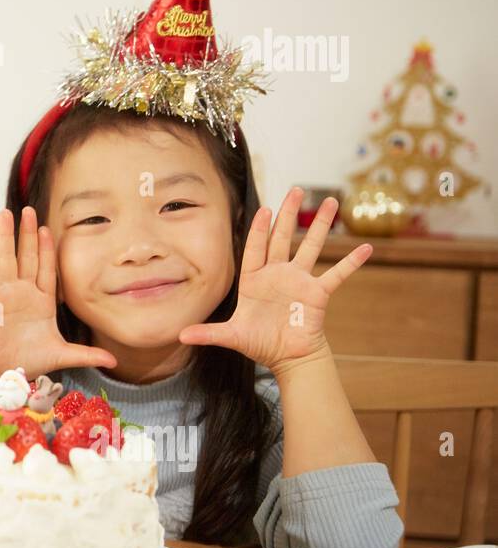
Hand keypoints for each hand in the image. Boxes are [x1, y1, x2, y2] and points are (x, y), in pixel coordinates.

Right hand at [0, 207, 116, 380]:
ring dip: (6, 237)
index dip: (48, 248)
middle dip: (29, 233)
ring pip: (7, 260)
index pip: (47, 268)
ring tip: (5, 213)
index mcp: (42, 300)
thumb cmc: (29, 361)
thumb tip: (113, 360)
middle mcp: (24, 292)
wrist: (2, 372)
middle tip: (29, 209)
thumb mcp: (63, 355)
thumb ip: (86, 353)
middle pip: (28, 256)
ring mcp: (6, 295)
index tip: (48, 228)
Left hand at [179, 188, 372, 371]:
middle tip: (295, 189)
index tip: (265, 209)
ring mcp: (299, 281)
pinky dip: (351, 262)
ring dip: (320, 225)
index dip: (261, 229)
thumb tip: (180, 335)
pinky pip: (337, 274)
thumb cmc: (260, 343)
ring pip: (311, 247)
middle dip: (289, 213)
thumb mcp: (231, 336)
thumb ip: (207, 333)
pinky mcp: (318, 293)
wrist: (288, 358)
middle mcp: (277, 274)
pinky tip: (366, 248)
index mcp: (254, 279)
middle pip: (283, 238)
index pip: (256, 248)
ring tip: (330, 201)